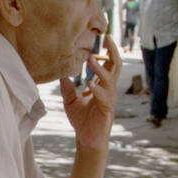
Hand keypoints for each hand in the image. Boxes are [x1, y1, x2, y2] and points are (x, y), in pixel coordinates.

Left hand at [60, 34, 122, 151]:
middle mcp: (109, 89)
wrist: (87, 140)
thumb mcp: (71, 101)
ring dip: (100, 69)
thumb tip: (61, 75)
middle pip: (116, 66)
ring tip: (91, 59)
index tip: (103, 37)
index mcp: (102, 85)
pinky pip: (104, 96)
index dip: (107, 51)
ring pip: (110, 79)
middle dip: (113, 51)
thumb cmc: (82, 121)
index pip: (108, 64)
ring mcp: (109, 99)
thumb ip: (67, 89)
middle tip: (107, 37)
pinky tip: (90, 84)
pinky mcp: (107, 110)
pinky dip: (98, 89)